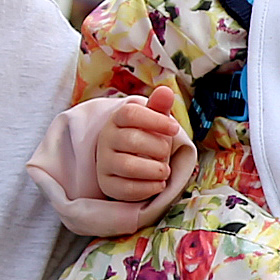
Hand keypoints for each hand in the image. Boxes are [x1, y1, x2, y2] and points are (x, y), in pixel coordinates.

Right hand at [94, 85, 189, 204]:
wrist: (133, 166)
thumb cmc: (146, 139)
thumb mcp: (154, 122)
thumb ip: (159, 107)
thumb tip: (166, 91)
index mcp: (117, 119)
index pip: (130, 113)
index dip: (155, 120)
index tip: (175, 129)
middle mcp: (106, 139)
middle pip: (131, 140)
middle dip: (157, 148)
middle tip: (166, 152)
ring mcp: (104, 162)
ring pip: (128, 166)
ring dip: (154, 169)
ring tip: (165, 170)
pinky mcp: (107, 184)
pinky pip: (127, 188)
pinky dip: (149, 188)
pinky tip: (159, 184)